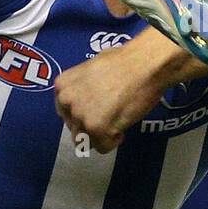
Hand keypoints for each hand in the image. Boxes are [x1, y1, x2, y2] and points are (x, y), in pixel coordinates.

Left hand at [54, 36, 174, 151]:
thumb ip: (83, 85)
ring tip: (116, 121)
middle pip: (75, 128)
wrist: (145, 64)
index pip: (66, 113)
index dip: (84, 114)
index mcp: (62, 86)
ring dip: (100, 136)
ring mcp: (81, 117)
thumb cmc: (125, 61)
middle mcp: (66, 102)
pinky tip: (123, 124)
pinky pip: (103, 147)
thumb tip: (88, 94)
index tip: (98, 109)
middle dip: (91, 126)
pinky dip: (114, 140)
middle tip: (110, 116)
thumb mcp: (93, 67)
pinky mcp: (97, 130)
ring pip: (85, 141)